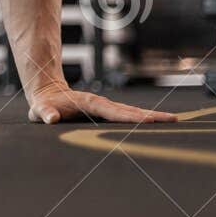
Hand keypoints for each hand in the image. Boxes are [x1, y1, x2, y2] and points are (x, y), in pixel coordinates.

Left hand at [27, 84, 178, 124]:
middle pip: (130, 111)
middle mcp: (102, 104)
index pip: (115, 112)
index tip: (150, 120)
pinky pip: (127, 116)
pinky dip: (142, 119)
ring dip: (151, 117)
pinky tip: (155, 124)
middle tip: (174, 120)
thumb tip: (50, 118)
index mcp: (91, 104)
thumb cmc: (44, 105)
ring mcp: (106, 107)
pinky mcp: (106, 112)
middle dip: (152, 116)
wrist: (47, 92)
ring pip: (132, 112)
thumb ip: (45, 114)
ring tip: (173, 120)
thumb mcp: (41, 110)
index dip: (132, 117)